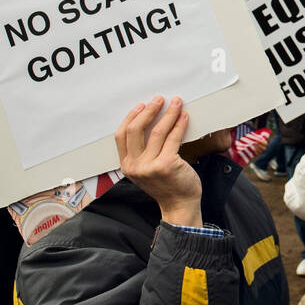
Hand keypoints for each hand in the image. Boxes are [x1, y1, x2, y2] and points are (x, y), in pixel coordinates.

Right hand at [116, 96, 201, 227]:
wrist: (179, 205)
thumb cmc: (165, 185)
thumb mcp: (144, 170)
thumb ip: (141, 152)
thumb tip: (147, 121)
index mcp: (126, 166)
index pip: (120, 135)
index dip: (130, 117)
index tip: (141, 105)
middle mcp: (135, 166)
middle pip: (135, 129)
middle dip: (148, 110)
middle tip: (159, 99)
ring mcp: (150, 166)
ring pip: (157, 131)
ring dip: (168, 113)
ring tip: (176, 103)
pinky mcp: (166, 164)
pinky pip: (173, 138)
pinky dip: (179, 124)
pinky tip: (184, 117)